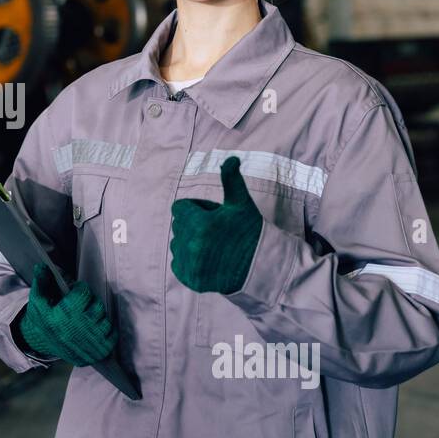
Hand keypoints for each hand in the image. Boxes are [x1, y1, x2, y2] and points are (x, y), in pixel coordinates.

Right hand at [18, 262, 116, 366]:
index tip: (75, 291)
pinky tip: (96, 329)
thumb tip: (42, 266)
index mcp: (62, 315)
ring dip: (99, 317)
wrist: (41, 343)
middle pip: (98, 306)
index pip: (83, 293)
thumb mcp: (38, 300)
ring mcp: (87, 343)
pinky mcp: (95, 354)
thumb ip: (41, 282)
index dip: (80, 289)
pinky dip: (107, 332)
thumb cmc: (42, 319)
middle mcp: (76, 329)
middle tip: (83, 305)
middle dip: (91, 302)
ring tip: (88, 318)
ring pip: (106, 322)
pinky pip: (112, 337)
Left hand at [170, 155, 262, 293]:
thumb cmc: (250, 232)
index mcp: (199, 224)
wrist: (259, 267)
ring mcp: (190, 264)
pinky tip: (208, 262)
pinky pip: (179, 264)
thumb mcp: (241, 204)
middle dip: (194, 226)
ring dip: (190, 244)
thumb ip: (231, 179)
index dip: (196, 209)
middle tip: (217, 232)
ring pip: (178, 245)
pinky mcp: (190, 280)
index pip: (180, 208)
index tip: (213, 216)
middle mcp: (191, 245)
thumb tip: (231, 158)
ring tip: (214, 248)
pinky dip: (189, 263)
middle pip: (179, 227)